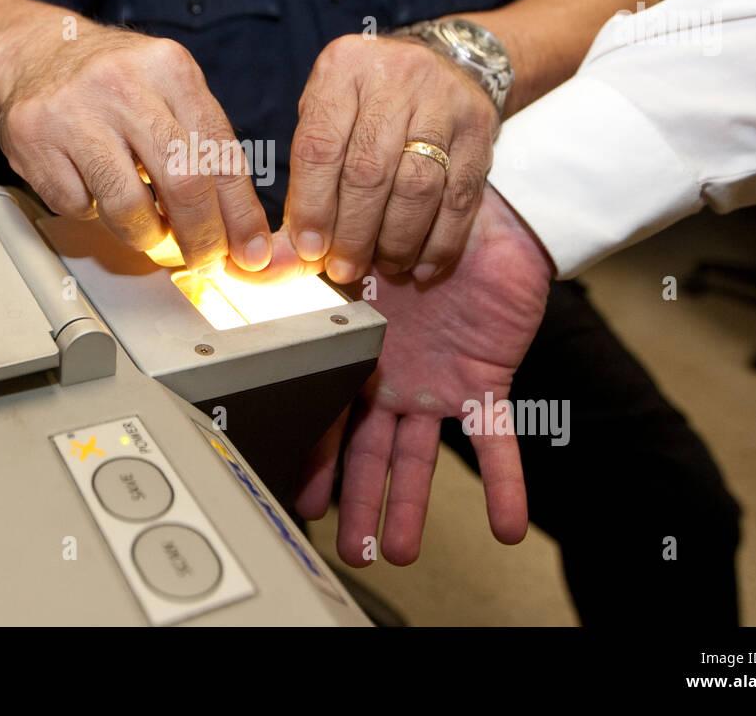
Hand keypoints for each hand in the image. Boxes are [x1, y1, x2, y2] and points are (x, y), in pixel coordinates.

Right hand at [0, 29, 271, 272]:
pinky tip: (95, 190)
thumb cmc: (115, 82)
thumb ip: (205, 149)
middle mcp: (122, 84)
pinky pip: (78, 206)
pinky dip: (93, 212)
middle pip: (183, 183)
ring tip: (148, 229)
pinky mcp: (33, 139)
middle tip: (204, 258)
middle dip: (202, 237)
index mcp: (170, 68)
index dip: (240, 213)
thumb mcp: (170, 90)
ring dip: (146, 235)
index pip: (221, 153)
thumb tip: (241, 230)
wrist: (36, 52)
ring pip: (128, 207)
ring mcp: (73, 111)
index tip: (249, 250)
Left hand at [286, 33, 498, 285]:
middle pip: (370, 171)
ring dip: (397, 241)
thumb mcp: (328, 109)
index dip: (312, 204)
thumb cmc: (369, 99)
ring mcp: (443, 101)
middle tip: (344, 269)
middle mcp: (396, 77)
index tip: (310, 248)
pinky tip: (421, 266)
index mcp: (344, 69)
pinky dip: (441, 241)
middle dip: (354, 232)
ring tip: (383, 267)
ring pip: (417, 187)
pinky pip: (461, 197)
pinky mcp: (480, 128)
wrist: (445, 61)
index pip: (320, 146)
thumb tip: (298, 243)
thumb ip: (309, 166)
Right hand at [296, 186, 552, 564]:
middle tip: (349, 547)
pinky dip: (505, 484)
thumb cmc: (409, 210)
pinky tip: (505, 524)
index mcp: (352, 348)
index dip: (316, 456)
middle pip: (368, 450)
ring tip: (399, 551)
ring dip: (411, 505)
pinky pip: (495, 440)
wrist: (471, 203)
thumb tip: (250, 259)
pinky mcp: (482, 381)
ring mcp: (435, 382)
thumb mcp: (345, 233)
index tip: (301, 498)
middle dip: (358, 500)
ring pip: (419, 457)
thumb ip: (299, 252)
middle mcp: (390, 374)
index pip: (327, 412)